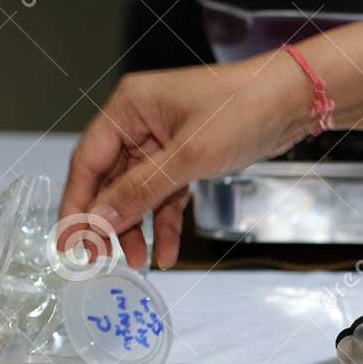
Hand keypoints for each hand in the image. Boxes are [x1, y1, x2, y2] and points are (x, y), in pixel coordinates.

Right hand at [59, 57, 313, 268]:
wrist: (294, 100)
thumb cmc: (243, 110)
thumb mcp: (188, 156)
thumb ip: (141, 190)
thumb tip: (98, 218)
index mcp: (128, 107)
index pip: (88, 161)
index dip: (77, 205)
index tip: (68, 242)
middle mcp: (139, 120)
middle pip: (110, 180)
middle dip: (108, 222)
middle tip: (101, 260)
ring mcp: (164, 138)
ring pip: (138, 191)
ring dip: (137, 227)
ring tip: (138, 264)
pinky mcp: (187, 153)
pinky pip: (166, 192)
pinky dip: (166, 221)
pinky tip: (166, 251)